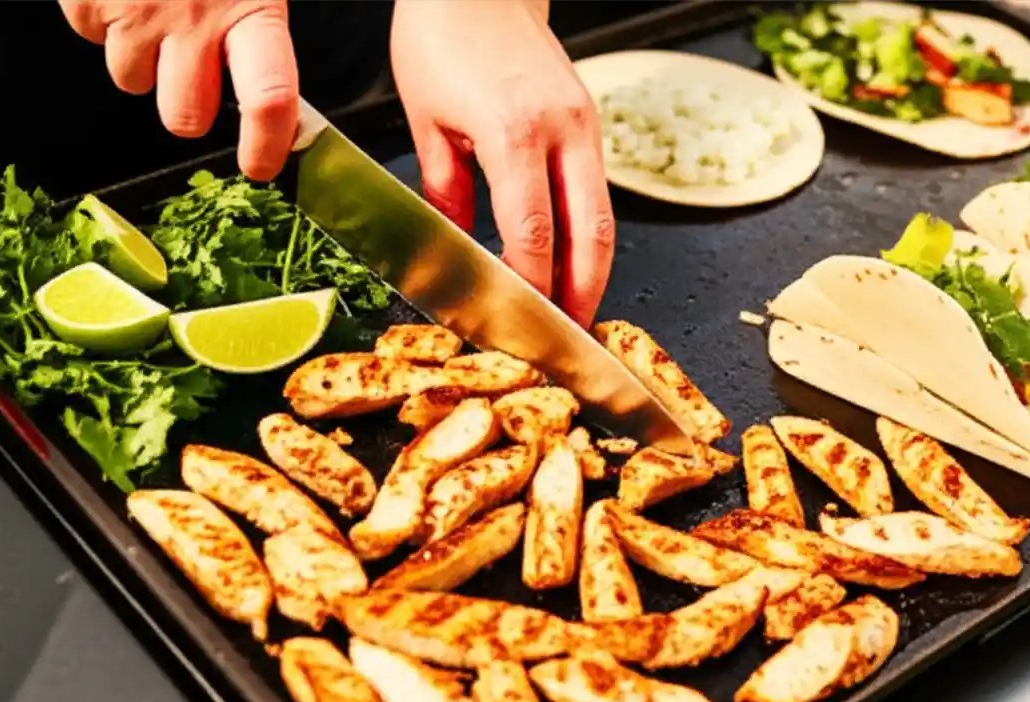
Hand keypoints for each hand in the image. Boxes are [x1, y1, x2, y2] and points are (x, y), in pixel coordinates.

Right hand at [57, 0, 299, 179]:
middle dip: (187, 107)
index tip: (260, 166)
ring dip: (142, 56)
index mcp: (253, 8)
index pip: (270, 98)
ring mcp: (133, 12)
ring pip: (130, 80)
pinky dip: (102, 16)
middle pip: (184, 118)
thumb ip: (265, 21)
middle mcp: (193, 20)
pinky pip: (89, 34)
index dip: (266, 144)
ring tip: (154, 7)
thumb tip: (283, 90)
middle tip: (193, 73)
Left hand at [390, 0, 615, 327]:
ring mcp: (584, 125)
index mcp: (514, 132)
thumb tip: (454, 247)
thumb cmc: (442, 36)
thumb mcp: (426, 118)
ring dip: (593, 271)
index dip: (530, 289)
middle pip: (590, 235)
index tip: (518, 324)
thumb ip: (444, 190)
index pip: (533, 233)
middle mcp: (563, 130)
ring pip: (603, 217)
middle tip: (567, 338)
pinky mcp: (589, 121)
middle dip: (582, 294)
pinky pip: (595, 191)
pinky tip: (571, 261)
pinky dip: (587, 235)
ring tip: (575, 311)